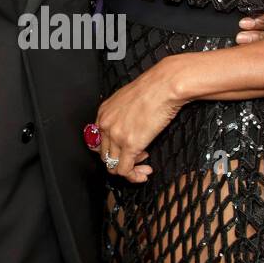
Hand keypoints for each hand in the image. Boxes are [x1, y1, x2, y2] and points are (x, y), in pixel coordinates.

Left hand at [94, 60, 182, 181]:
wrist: (165, 86)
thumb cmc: (153, 88)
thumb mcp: (128, 100)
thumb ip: (123, 115)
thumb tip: (130, 128)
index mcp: (103, 113)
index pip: (98, 142)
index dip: (113, 150)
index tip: (126, 152)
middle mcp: (105, 125)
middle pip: (104, 156)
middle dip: (121, 162)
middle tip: (138, 160)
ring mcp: (116, 136)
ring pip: (113, 166)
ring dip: (130, 171)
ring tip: (144, 167)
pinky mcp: (129, 145)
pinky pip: (125, 170)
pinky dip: (134, 176)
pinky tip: (145, 172)